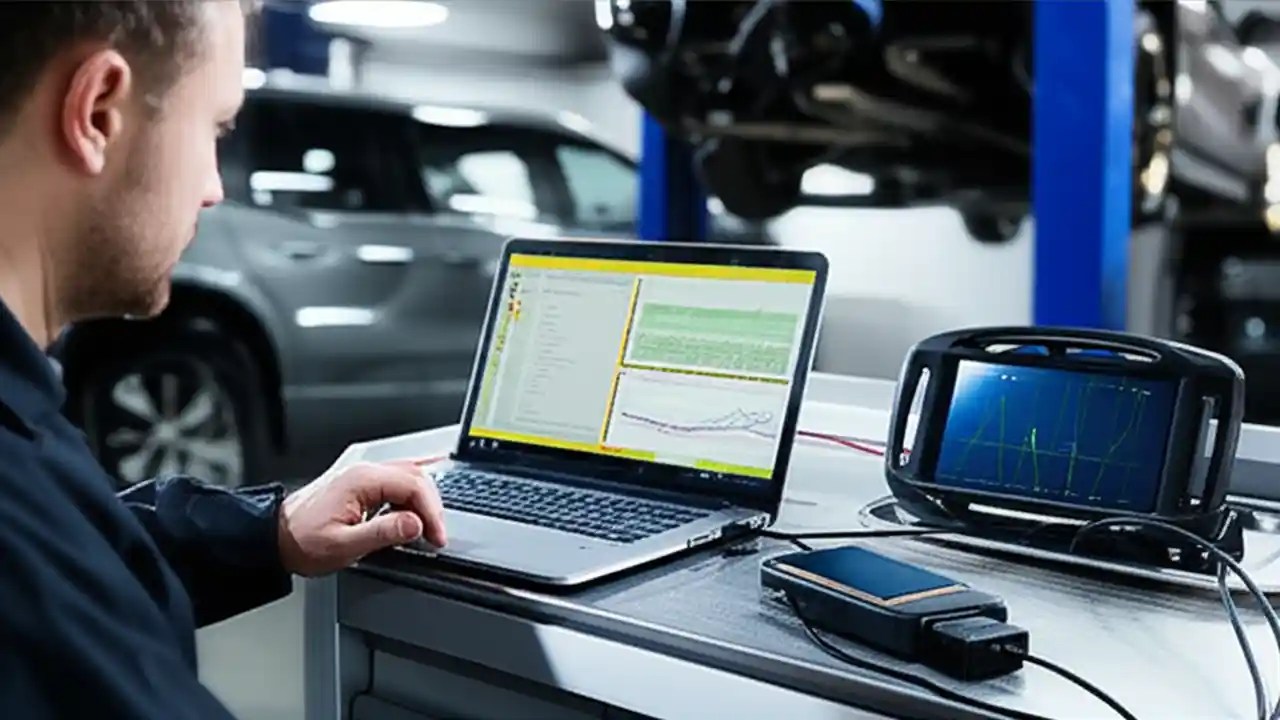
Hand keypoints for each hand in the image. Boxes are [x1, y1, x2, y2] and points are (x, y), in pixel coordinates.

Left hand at [277, 461, 447, 576]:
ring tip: (428, 528)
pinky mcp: (362, 486)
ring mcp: (363, 477)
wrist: (276, 538)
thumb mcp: (343, 545)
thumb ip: (382, 533)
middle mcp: (364, 472)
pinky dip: (413, 497)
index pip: (414, 485)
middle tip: (436, 535)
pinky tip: (419, 507)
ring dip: (424, 501)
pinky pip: (398, 483)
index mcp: (361, 481)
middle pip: (416, 477)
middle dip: (432, 507)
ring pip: (410, 477)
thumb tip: (415, 524)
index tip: (437, 536)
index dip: (432, 512)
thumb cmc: (302, 541)